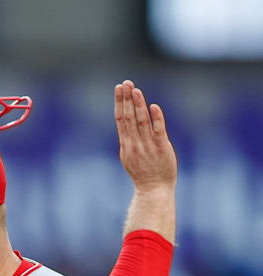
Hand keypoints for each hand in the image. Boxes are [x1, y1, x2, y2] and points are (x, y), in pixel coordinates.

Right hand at [114, 80, 175, 194]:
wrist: (153, 189)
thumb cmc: (143, 173)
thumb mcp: (131, 157)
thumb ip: (130, 140)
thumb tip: (128, 124)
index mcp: (126, 144)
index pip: (120, 119)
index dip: (119, 102)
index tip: (119, 88)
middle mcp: (134, 143)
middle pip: (128, 117)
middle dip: (126, 99)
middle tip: (125, 83)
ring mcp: (147, 145)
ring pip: (141, 121)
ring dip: (138, 104)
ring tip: (135, 90)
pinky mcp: (161, 148)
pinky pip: (158, 130)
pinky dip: (155, 118)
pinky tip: (153, 106)